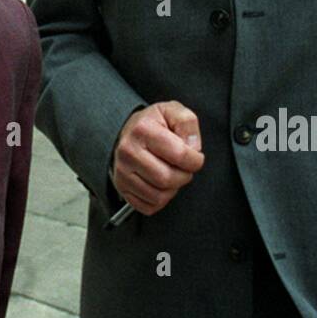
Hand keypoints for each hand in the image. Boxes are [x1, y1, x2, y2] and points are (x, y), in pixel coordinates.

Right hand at [110, 101, 203, 215]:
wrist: (128, 131)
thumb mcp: (173, 111)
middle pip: (167, 179)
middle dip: (184, 176)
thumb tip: (193, 146)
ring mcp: (122, 171)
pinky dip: (160, 200)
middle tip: (183, 167)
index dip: (195, 160)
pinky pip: (149, 206)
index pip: (180, 155)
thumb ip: (187, 122)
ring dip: (172, 189)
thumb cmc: (153, 124)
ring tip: (170, 173)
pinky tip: (160, 184)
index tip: (195, 157)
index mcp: (143, 129)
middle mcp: (128, 151)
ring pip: (158, 196)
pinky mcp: (121, 187)